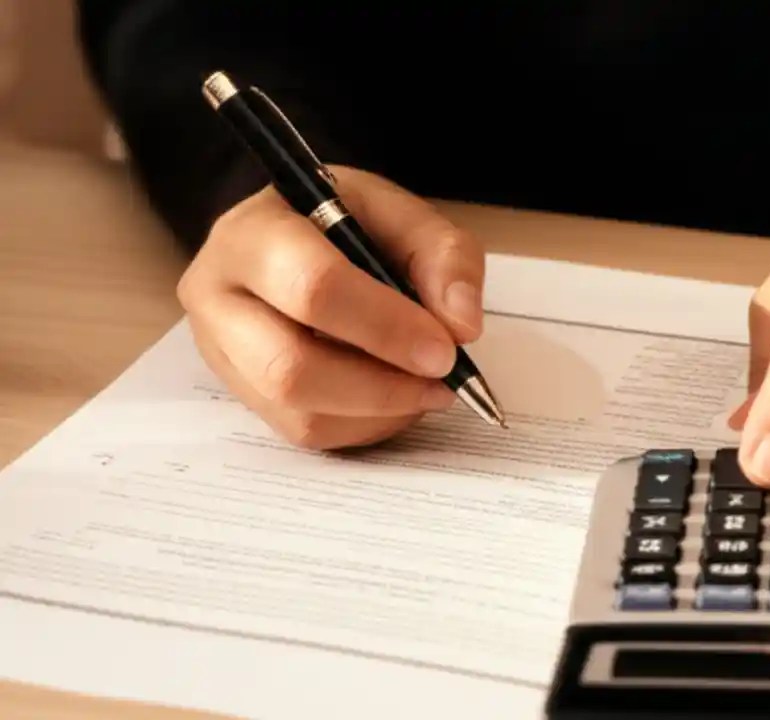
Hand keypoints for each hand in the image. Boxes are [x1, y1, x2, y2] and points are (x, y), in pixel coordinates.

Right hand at [177, 166, 483, 448]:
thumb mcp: (401, 215)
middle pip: (290, 367)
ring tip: (427, 387)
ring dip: (379, 410)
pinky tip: (396, 396)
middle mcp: (218, 296)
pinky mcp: (242, 394)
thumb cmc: (347, 224)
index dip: (386, 327)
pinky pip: (306, 431)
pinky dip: (365, 424)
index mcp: (253, 233)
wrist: (298, 239)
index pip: (312, 288)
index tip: (444, 348)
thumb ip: (443, 257)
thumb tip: (460, 326)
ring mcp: (222, 353)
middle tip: (441, 379)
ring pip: (297, 410)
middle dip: (381, 384)